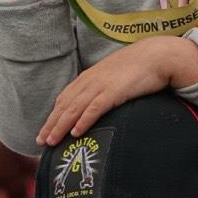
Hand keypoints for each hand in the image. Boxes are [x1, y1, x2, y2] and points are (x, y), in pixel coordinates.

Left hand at [38, 38, 197, 144]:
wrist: (156, 56)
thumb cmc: (137, 68)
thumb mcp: (113, 77)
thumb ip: (102, 89)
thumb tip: (96, 106)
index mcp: (88, 78)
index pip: (64, 99)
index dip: (53, 116)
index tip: (44, 131)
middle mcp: (89, 81)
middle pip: (64, 106)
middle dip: (51, 124)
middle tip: (40, 141)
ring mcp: (100, 86)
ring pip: (74, 109)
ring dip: (61, 126)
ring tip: (51, 141)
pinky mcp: (114, 91)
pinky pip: (94, 108)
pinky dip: (83, 121)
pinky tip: (76, 133)